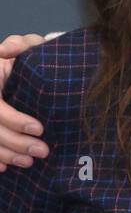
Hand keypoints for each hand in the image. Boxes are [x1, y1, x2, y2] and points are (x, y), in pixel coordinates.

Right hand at [0, 33, 49, 171]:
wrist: (18, 68)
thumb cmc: (25, 56)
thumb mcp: (25, 46)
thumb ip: (20, 44)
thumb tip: (7, 49)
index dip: (15, 120)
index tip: (39, 129)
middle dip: (16, 143)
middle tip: (43, 151)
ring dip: (5, 154)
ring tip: (30, 162)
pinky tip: (5, 167)